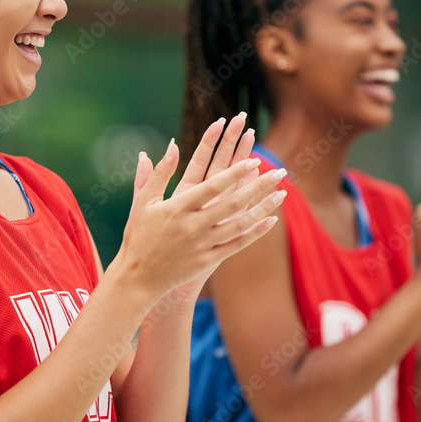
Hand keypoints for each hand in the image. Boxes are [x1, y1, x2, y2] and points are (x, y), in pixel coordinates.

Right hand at [113, 116, 284, 300]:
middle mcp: (193, 225)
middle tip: (279, 172)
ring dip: (263, 207)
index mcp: (177, 207)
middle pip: (233, 202)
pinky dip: (255, 232)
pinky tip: (271, 220)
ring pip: (240, 223)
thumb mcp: (143, 201)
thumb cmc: (139, 235)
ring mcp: (203, 244)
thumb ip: (158, 172)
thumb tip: (173, 144)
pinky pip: (237, 244)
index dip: (235, 172)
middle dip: (259, 186)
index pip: (212, 185)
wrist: (138, 278)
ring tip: (282, 193)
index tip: (254, 159)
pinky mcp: (208, 260)